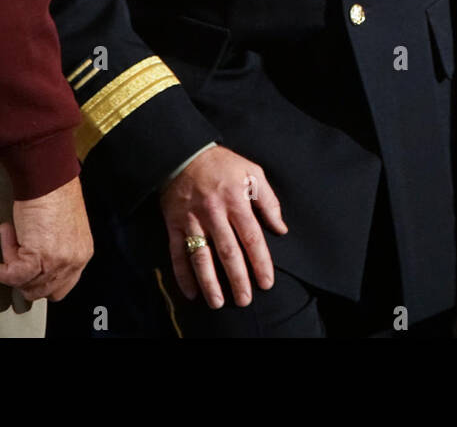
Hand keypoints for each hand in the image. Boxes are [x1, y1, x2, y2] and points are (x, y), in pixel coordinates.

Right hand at [0, 175, 93, 300]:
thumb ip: (57, 249)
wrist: (48, 178)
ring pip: (25, 283)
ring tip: (7, 234)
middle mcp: (74, 261)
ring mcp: (58, 262)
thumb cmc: (53, 193)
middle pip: (43, 290)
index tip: (24, 272)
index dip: (40, 283)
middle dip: (23, 277)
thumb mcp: (62, 228)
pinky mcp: (39, 258)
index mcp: (82, 254)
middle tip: (12, 253)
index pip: (62, 286)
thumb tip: (35, 265)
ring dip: (9, 263)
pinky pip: (12, 275)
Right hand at [160, 145, 286, 308]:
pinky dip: (182, 274)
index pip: (251, 237)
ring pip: (201, 256)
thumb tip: (281, 228)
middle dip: (237, 278)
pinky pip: (177, 253)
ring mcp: (192, 219)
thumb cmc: (223, 165)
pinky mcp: (174, 224)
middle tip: (245, 300)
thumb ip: (268, 201)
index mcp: (236, 200)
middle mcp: (214, 212)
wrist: (184, 153)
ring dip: (209, 282)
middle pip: (227, 251)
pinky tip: (191, 292)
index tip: (267, 282)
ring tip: (218, 302)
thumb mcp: (252, 172)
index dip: (260, 261)